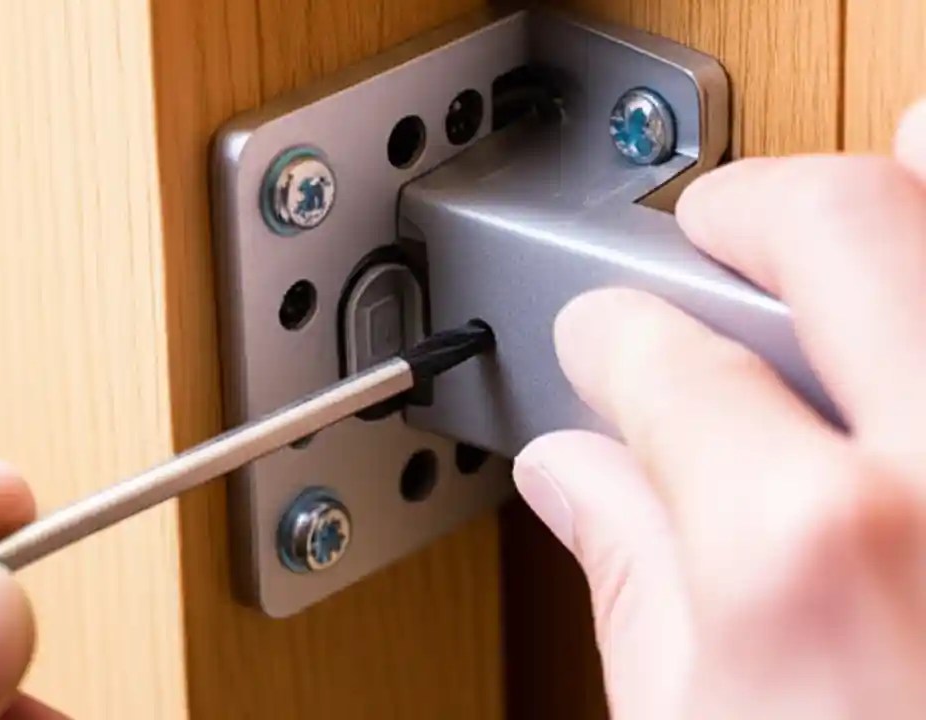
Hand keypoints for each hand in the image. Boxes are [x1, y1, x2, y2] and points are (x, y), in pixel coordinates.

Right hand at [514, 100, 925, 718]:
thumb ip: (639, 592)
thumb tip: (581, 481)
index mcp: (808, 559)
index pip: (661, 362)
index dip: (610, 335)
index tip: (605, 338)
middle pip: (849, 223)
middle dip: (755, 204)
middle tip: (719, 229)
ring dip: (924, 169)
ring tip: (877, 168)